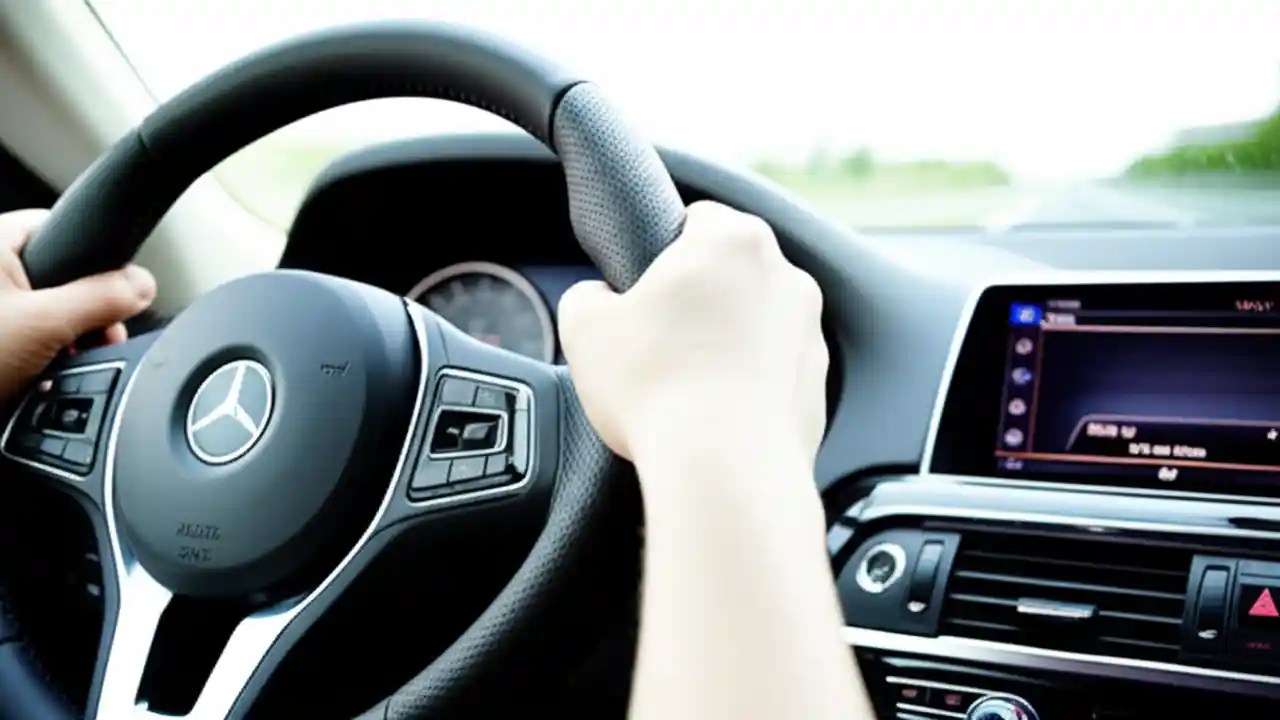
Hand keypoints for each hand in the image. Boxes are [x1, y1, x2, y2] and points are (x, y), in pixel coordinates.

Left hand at [0, 209, 155, 402]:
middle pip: (59, 276)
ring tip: (60, 365)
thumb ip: (101, 299)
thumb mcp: (44, 325)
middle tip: (93, 340)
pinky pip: (25, 338)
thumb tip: (142, 284)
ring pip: (43, 313)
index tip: (116, 295)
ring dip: (62, 342)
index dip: (97, 261)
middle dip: (83, 314)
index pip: (62, 228)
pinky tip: (38, 377)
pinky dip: (37, 358)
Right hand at [558, 201, 827, 479]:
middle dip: (694, 303)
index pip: (694, 220)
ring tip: (682, 390)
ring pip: (753, 327)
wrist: (724, 473)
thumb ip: (587, 296)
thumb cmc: (657, 387)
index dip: (660, 255)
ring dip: (723, 347)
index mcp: (733, 240)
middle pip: (728, 275)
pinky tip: (712, 420)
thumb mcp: (586, 328)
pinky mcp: (819, 387)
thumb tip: (599, 301)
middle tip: (654, 346)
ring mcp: (810, 334)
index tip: (641, 294)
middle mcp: (786, 277)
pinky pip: (772, 376)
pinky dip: (746, 390)